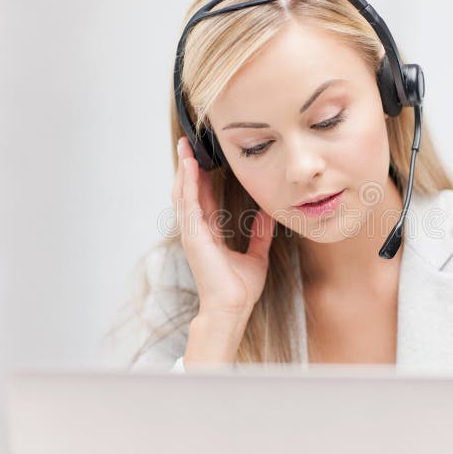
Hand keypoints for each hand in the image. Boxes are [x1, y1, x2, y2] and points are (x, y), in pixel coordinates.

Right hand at [172, 136, 274, 321]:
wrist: (231, 309)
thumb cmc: (239, 290)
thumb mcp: (256, 255)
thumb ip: (260, 234)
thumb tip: (268, 213)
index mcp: (209, 235)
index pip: (203, 199)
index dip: (201, 179)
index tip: (203, 159)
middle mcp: (197, 231)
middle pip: (189, 191)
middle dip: (188, 167)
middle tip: (188, 144)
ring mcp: (192, 232)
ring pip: (184, 193)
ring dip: (184, 169)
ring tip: (185, 146)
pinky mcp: (193, 235)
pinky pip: (188, 202)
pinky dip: (187, 182)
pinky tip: (189, 164)